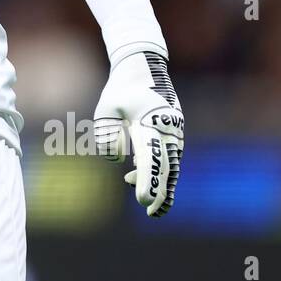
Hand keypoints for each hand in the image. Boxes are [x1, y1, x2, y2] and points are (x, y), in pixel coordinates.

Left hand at [93, 51, 183, 216]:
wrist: (143, 69)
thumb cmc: (120, 90)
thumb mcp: (106, 108)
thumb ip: (108, 134)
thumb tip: (121, 159)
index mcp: (150, 121)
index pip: (150, 157)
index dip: (148, 181)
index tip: (143, 201)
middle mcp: (167, 128)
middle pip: (167, 167)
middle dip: (160, 191)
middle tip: (150, 212)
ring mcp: (174, 132)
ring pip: (171, 165)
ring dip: (161, 185)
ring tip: (149, 207)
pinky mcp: (173, 134)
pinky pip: (169, 158)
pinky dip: (159, 172)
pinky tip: (134, 178)